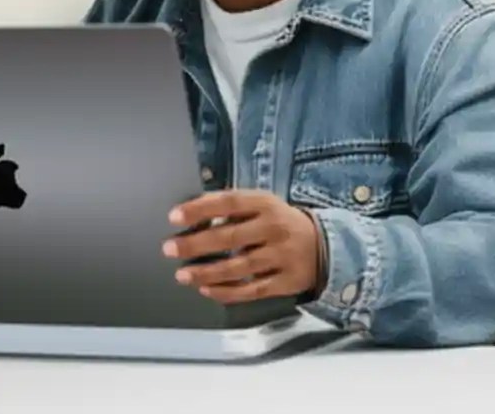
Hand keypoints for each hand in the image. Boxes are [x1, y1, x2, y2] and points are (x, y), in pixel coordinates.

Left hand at [163, 190, 320, 303]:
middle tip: (169, 249)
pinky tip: (206, 290)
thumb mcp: (262, 205)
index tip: (174, 217)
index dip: (200, 209)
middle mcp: (274, 229)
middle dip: (195, 244)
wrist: (325, 246)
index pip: (229, 203)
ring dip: (206, 273)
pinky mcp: (285, 282)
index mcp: (266, 204)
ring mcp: (281, 257)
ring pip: (238, 268)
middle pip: (229, 237)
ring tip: (182, 275)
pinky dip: (226, 292)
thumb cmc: (280, 222)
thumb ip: (232, 206)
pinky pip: (251, 290)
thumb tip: (194, 209)